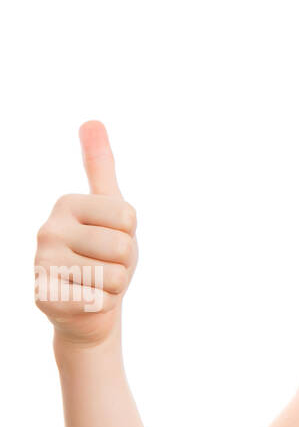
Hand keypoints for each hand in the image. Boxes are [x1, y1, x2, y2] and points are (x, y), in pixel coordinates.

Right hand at [33, 121, 138, 348]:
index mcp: (66, 203)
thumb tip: (91, 121)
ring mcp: (41, 265)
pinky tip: (85, 301)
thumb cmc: (104, 253)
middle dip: (123, 262)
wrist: (90, 305)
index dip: (130, 234)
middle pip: (121, 246)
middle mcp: (47, 231)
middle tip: (103, 264)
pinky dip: (103, 304)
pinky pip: (101, 300)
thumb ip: (100, 165)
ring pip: (114, 275)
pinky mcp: (45, 298)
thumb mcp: (110, 206)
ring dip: (114, 284)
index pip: (128, 217)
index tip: (110, 237)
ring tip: (95, 282)